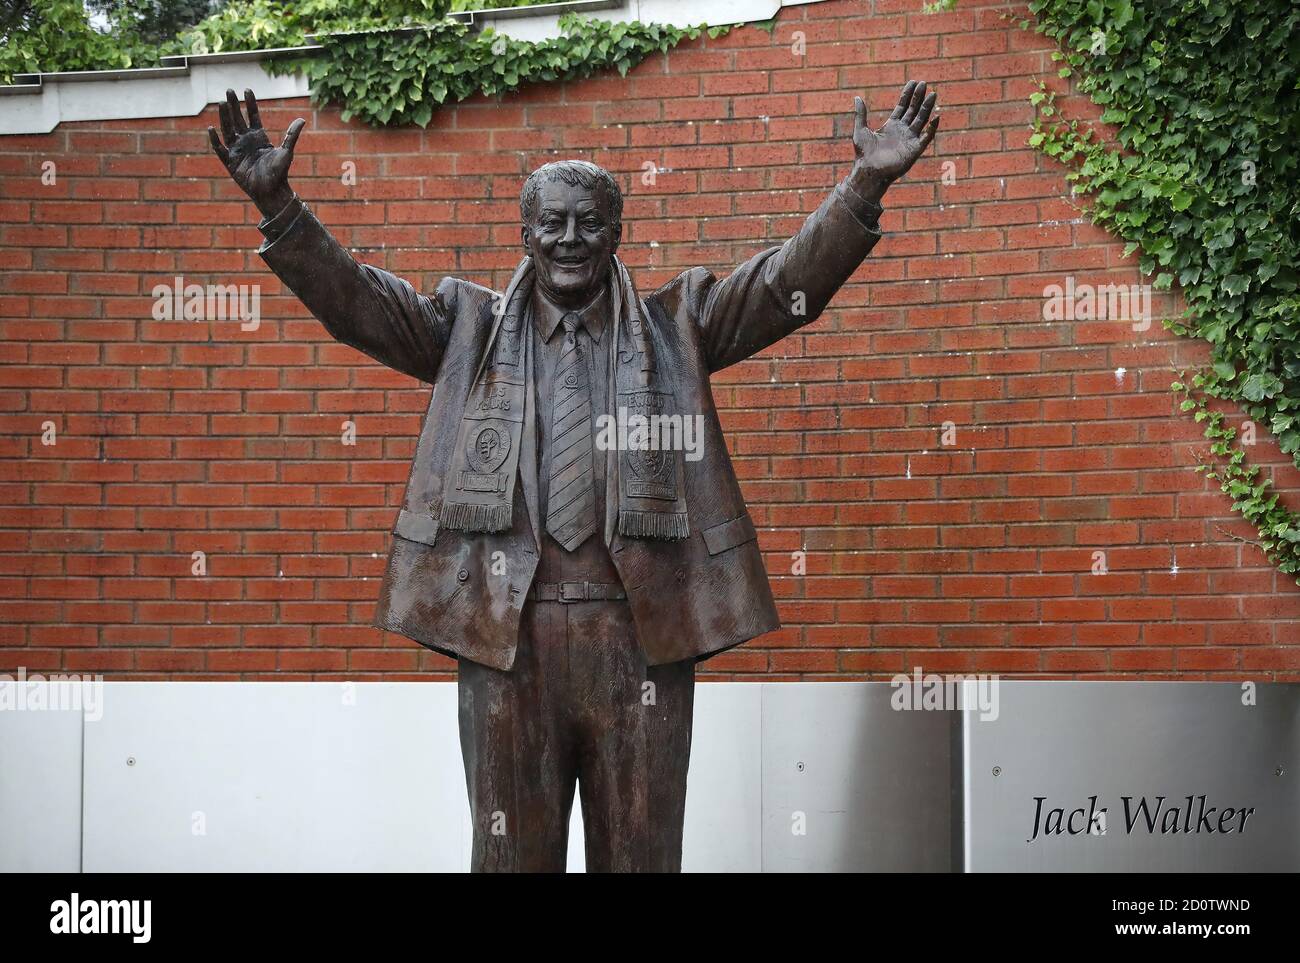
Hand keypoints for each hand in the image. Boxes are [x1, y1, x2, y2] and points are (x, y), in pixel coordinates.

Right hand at [208, 88, 305, 219]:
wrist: (272, 192)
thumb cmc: (280, 173)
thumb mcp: (286, 152)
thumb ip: (291, 135)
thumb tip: (302, 119)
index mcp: (259, 137)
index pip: (252, 116)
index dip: (249, 103)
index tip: (247, 89)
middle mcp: (246, 141)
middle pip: (237, 119)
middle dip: (233, 105)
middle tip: (229, 90)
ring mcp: (237, 150)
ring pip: (228, 130)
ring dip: (224, 117)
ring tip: (221, 103)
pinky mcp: (230, 162)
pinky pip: (220, 149)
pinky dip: (215, 140)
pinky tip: (211, 129)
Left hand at [849, 81, 939, 202]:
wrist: (869, 171)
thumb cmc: (863, 154)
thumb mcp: (861, 130)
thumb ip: (861, 114)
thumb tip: (857, 97)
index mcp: (891, 126)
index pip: (903, 106)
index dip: (908, 95)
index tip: (913, 82)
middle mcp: (902, 131)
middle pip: (914, 110)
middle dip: (918, 97)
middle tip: (924, 83)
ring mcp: (909, 139)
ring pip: (921, 120)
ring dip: (927, 107)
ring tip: (933, 94)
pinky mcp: (914, 150)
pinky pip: (926, 137)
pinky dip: (932, 128)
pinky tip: (936, 117)